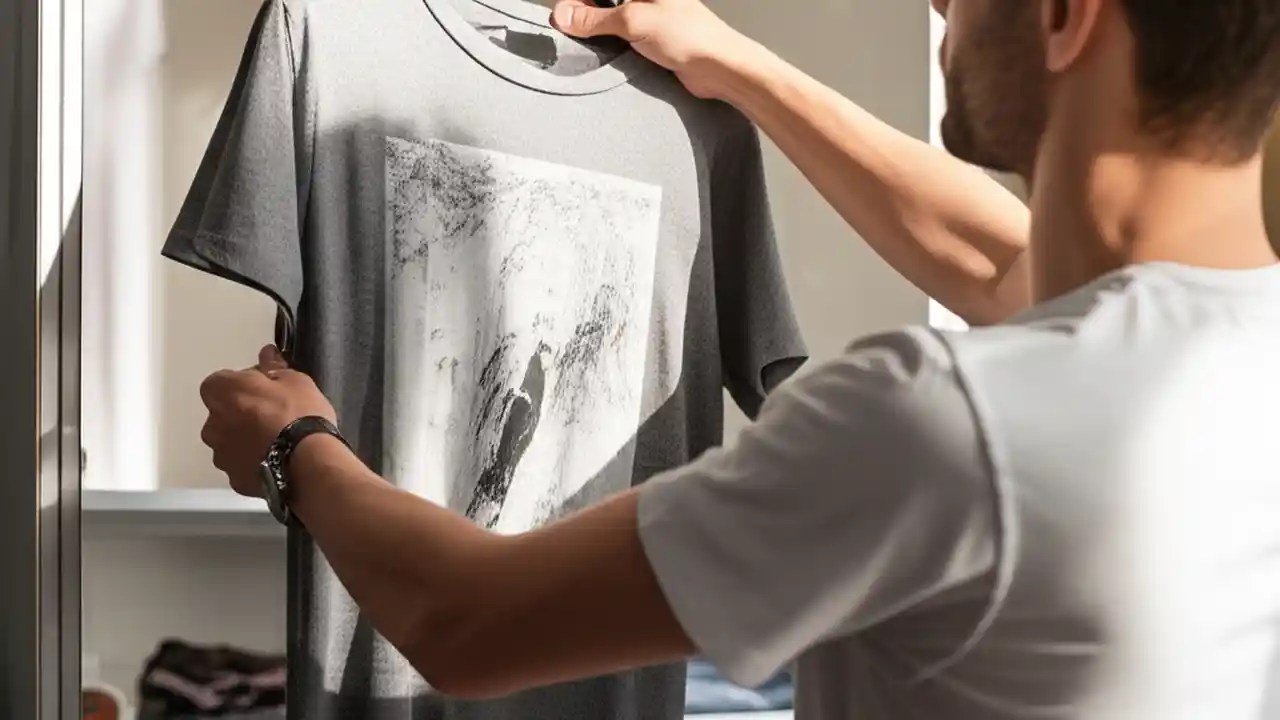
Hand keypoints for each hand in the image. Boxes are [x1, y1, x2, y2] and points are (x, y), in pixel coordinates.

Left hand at [198, 345, 337, 497]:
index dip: (242, 383)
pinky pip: (241, 465)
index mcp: (224, 393)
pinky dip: (253, 463)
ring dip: (246, 440)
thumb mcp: (296, 381)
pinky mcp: (234, 480)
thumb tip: (266, 353)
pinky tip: (278, 463)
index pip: (220, 381)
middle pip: (223, 414)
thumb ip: (274, 367)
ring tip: (278, 444)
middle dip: (241, 414)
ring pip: (230, 442)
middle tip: (274, 416)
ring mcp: (221, 455)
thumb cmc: (300, 414)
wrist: (307, 464)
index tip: (266, 388)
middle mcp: (212, 424)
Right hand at [550, 0, 759, 99]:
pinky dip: (610, 43)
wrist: (718, 68)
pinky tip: (605, 51)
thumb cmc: (691, 37)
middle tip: (572, 27)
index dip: (581, 1)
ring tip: (587, 40)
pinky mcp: (651, 37)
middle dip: (586, 13)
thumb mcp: (633, 22)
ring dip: (597, 30)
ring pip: (610, 18)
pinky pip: (621, 35)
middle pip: (604, 1)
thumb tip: (563, 15)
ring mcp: (649, 15)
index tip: (564, 14)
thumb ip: (595, 18)